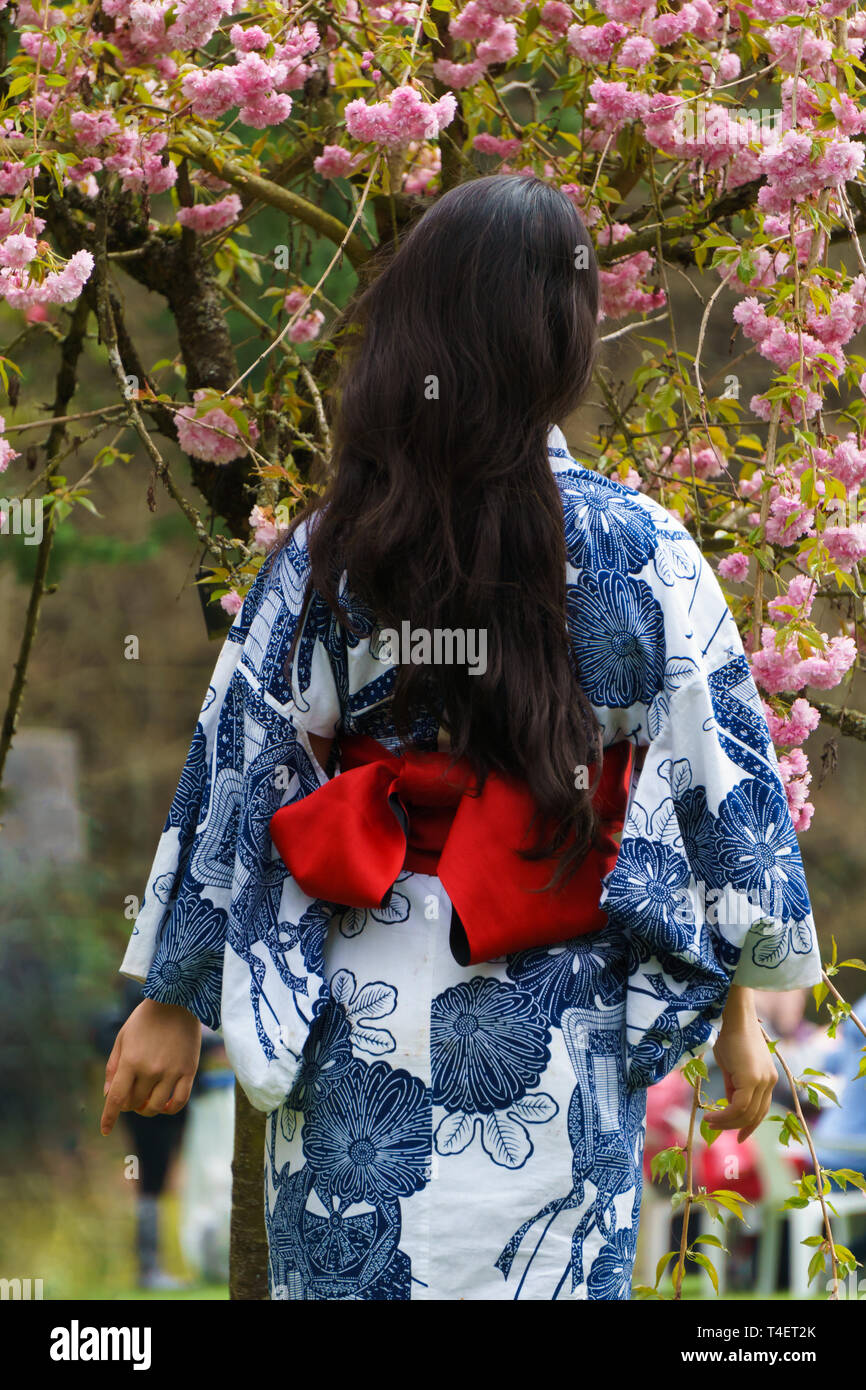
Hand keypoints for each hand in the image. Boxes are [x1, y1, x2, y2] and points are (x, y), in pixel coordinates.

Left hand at [100, 998, 200, 1135]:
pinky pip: (179, 1101)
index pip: (116, 1098)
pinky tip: (163, 1105)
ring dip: (146, 1109)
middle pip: (135, 1103)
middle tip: (130, 1096)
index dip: (109, 1117)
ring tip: (145, 1102)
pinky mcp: (189, 1071)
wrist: (178, 1000)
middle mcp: (151, 1069)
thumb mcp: (123, 1038)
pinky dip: (169, 1109)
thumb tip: (107, 1095)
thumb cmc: (146, 1018)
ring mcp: (171, 1072)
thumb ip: (113, 1067)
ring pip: (155, 1107)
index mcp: (131, 1061)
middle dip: (129, 1104)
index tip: (105, 1130)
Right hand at [708, 987, 777, 1142]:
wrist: (735, 1019)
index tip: (739, 1137)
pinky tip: (711, 1116)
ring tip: (709, 1122)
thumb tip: (729, 1103)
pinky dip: (725, 1115)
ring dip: (726, 1122)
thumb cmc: (730, 1037)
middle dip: (735, 1126)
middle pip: (754, 1115)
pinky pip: (739, 1106)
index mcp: (767, 1079)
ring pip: (746, 1113)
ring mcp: (764, 1081)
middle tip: (715, 1128)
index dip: (750, 1125)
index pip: (761, 1110)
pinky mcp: (753, 1079)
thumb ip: (734, 1086)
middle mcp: (769, 1082)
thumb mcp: (732, 1067)